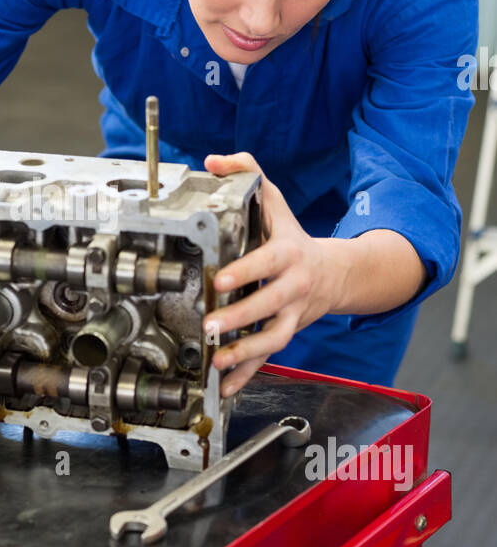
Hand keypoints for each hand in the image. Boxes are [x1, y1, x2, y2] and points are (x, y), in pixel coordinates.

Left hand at [202, 152, 337, 396]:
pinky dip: (248, 375)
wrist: (336, 273)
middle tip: (211, 327)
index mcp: (288, 253)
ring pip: (273, 338)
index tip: (221, 280)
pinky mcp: (287, 333)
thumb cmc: (294, 237)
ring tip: (218, 362)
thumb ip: (247, 172)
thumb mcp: (276, 201)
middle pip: (268, 305)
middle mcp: (293, 287)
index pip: (266, 262)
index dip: (245, 271)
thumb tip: (213, 160)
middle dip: (240, 318)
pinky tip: (227, 387)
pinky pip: (268, 358)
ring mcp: (292, 314)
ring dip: (246, 354)